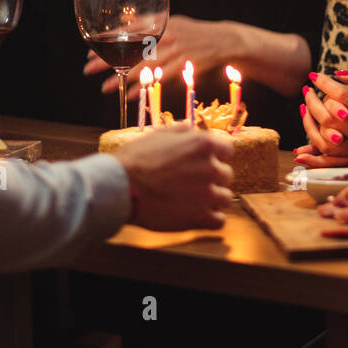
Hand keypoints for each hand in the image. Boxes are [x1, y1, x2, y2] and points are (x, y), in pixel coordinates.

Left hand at [84, 15, 231, 100]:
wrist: (226, 41)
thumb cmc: (195, 33)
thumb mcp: (173, 22)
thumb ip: (151, 23)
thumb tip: (125, 23)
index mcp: (161, 22)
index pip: (128, 30)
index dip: (108, 41)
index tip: (90, 50)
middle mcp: (166, 34)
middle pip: (131, 49)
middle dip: (108, 59)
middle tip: (89, 69)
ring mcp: (176, 50)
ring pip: (143, 66)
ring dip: (122, 77)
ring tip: (105, 87)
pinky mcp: (184, 65)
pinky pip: (159, 78)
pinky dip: (145, 87)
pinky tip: (131, 94)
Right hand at [105, 124, 234, 230]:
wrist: (121, 187)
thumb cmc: (136, 160)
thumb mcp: (158, 135)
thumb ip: (180, 131)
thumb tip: (190, 127)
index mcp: (204, 145)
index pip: (227, 150)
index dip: (216, 157)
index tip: (203, 164)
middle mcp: (211, 168)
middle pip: (226, 175)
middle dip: (212, 179)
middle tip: (193, 184)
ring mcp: (208, 194)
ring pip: (226, 198)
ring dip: (213, 200)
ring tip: (194, 201)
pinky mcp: (201, 217)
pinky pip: (219, 221)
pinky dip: (210, 219)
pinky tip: (196, 216)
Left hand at [293, 68, 347, 167]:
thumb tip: (341, 72)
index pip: (342, 96)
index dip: (325, 84)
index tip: (314, 75)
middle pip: (329, 118)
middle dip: (313, 102)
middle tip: (306, 91)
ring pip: (325, 140)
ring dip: (309, 125)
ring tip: (304, 110)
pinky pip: (331, 162)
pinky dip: (314, 159)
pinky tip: (299, 152)